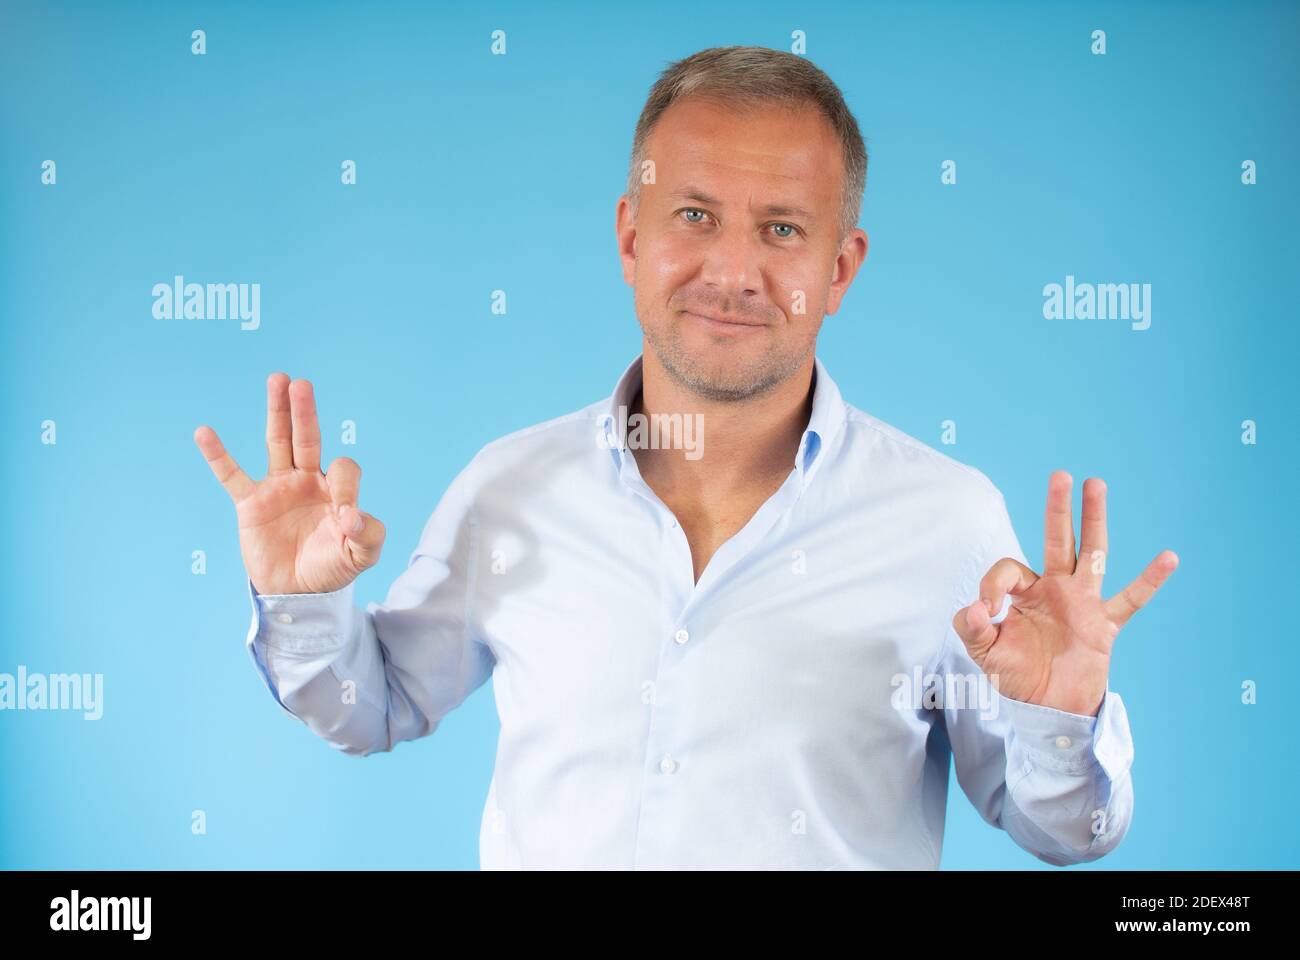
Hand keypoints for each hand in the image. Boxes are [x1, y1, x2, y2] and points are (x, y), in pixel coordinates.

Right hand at [194, 373, 385, 594]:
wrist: (298, 593)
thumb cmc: (331, 569)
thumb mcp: (360, 556)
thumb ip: (368, 535)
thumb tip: (351, 516)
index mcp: (336, 489)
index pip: (343, 470)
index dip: (347, 489)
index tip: (346, 518)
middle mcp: (307, 480)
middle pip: (308, 438)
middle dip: (305, 412)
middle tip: (301, 384)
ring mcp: (278, 488)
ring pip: (277, 442)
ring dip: (278, 413)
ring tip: (278, 380)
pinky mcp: (250, 504)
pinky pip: (232, 475)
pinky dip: (218, 456)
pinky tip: (204, 432)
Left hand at [952, 471, 1177, 716]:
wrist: (1047, 708)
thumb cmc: (1016, 674)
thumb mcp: (984, 653)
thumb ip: (971, 628)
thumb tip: (974, 607)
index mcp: (1024, 592)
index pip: (1009, 569)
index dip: (993, 584)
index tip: (985, 610)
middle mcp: (1055, 589)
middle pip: (1059, 541)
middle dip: (1058, 509)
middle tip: (1060, 476)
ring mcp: (1083, 603)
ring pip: (1092, 554)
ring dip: (1094, 520)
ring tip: (1096, 484)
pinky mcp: (1105, 625)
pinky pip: (1131, 600)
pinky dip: (1150, 581)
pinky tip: (1169, 558)